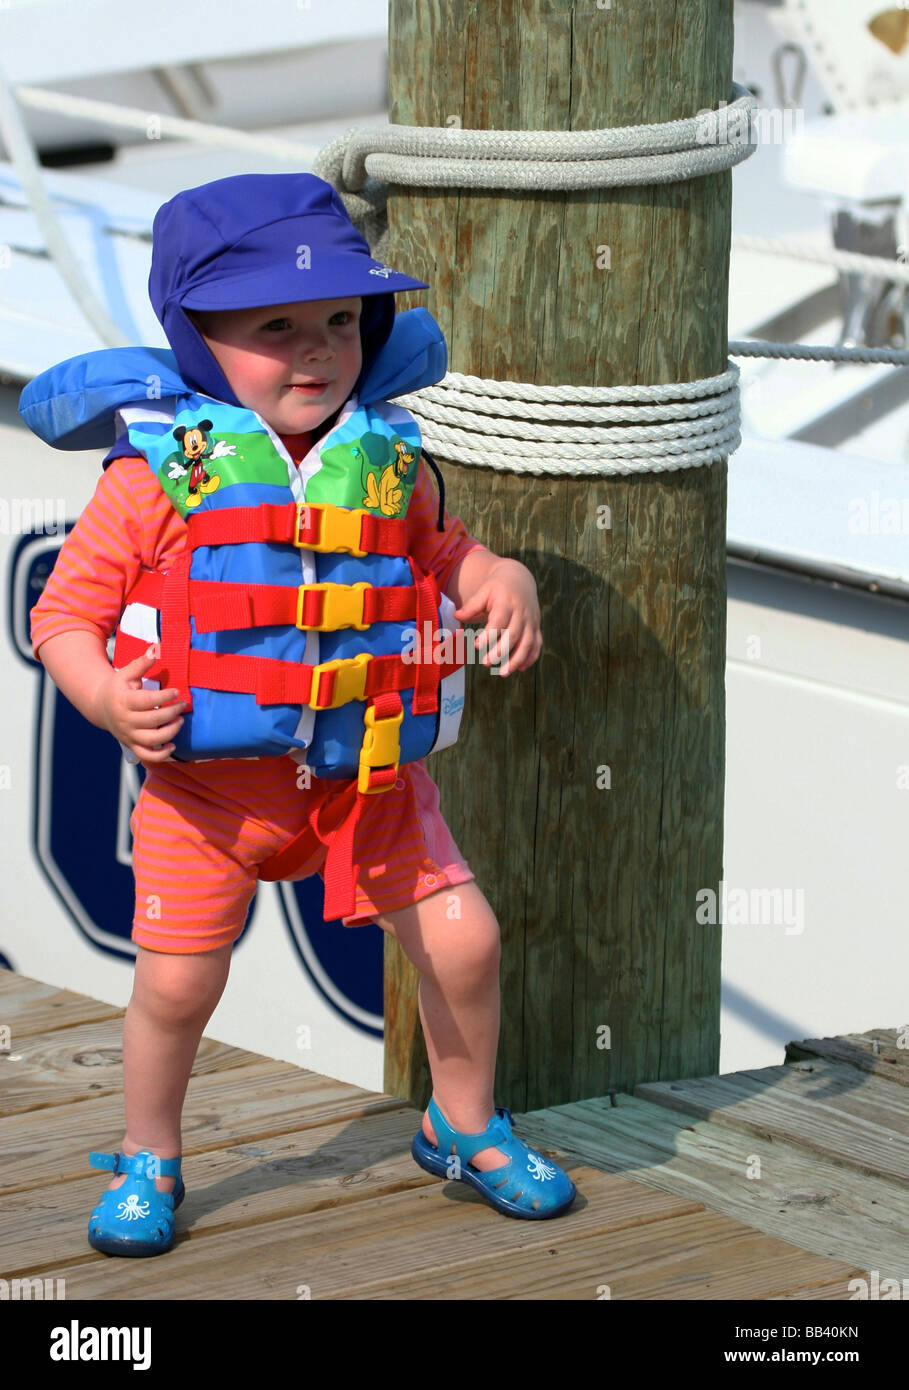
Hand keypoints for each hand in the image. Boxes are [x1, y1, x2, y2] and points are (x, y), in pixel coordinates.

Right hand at [97, 647, 186, 762]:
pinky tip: (173, 745)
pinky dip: (161, 754)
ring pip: (152, 740)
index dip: (164, 697)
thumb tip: (155, 648)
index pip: (147, 701)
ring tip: (180, 721)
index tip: (177, 691)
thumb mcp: (126, 673)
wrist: (100, 707)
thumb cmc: (118, 687)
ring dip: (170, 732)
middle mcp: (125, 720)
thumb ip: (141, 663)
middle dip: (172, 713)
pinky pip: (147, 755)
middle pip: (152, 721)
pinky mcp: (132, 745)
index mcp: (124, 701)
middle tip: (183, 705)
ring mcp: (129, 735)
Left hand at [453, 558, 541, 675]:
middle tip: (486, 663)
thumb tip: (456, 616)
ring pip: (527, 642)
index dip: (489, 635)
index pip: (499, 621)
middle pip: (513, 634)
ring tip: (503, 673)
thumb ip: (472, 605)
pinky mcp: (536, 628)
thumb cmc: (497, 588)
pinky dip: (531, 657)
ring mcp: (531, 621)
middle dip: (501, 651)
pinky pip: (537, 644)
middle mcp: (521, 612)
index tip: (476, 646)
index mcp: (506, 602)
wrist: (519, 579)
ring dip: (517, 659)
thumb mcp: (484, 591)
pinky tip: (520, 668)